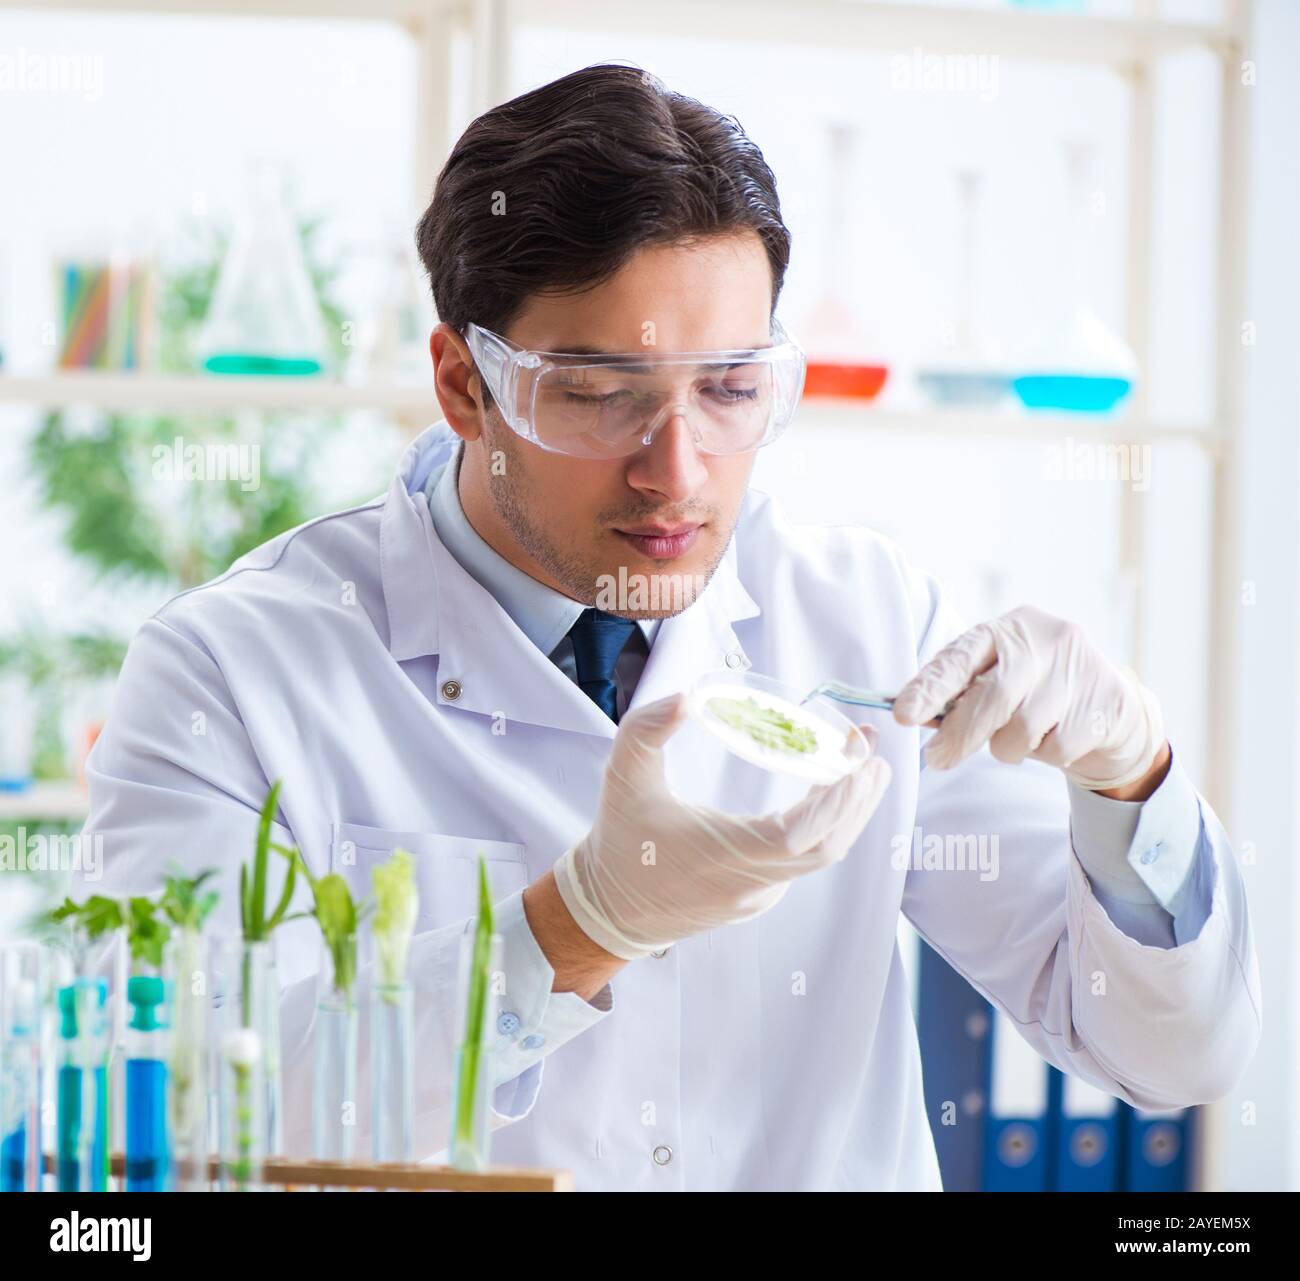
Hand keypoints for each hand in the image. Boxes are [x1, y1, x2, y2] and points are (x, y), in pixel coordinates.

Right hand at [552, 692, 891, 960]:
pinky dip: (825, 826)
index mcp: (719, 854)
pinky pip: (803, 862)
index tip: (856, 764)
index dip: (833, 804)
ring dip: (847, 812)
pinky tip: (829, 792)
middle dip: (857, 800)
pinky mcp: (757, 899)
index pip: (797, 838)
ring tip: (864, 766)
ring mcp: (757, 896)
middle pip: (826, 848)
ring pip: (820, 856)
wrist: (607, 908)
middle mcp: (748, 883)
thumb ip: (648, 728)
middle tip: (873, 754)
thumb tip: (688, 697)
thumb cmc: (618, 840)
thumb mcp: (622, 774)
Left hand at [891, 605, 1166, 792]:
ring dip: (1008, 748)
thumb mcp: (996, 677)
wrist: (1109, 705)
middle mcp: (1044, 640)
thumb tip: (916, 717)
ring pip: (1021, 730)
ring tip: (1016, 739)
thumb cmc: (1034, 692)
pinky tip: (1054, 738)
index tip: (902, 715)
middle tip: (938, 758)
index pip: (961, 657)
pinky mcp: (1105, 704)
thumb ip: (960, 693)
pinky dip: (1045, 756)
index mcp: (1007, 629)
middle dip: (960, 734)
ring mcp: (1079, 670)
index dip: (929, 688)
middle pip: (992, 696)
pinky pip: (1056, 749)